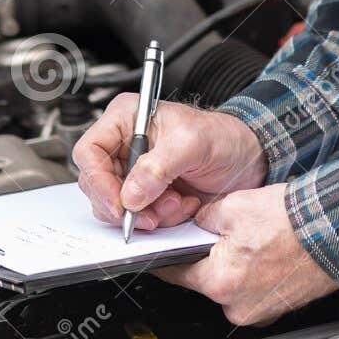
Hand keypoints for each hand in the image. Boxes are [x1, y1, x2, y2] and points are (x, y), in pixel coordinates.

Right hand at [73, 96, 266, 231]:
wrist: (248, 158)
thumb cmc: (224, 136)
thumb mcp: (193, 143)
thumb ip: (160, 167)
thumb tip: (130, 194)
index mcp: (127, 119)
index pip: (89, 152)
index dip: (98, 181)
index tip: (119, 205)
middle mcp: (125, 145)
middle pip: (97, 185)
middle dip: (125, 205)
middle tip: (153, 213)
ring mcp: (135, 173)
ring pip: (116, 207)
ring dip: (148, 214)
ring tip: (178, 203)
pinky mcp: (148, 195)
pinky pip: (138, 218)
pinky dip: (161, 220)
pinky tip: (183, 206)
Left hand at [158, 184, 338, 325]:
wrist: (336, 231)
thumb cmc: (293, 222)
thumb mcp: (234, 206)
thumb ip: (203, 218)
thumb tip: (193, 223)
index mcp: (219, 281)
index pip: (175, 272)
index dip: (168, 255)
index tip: (162, 250)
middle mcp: (236, 306)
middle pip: (205, 280)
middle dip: (209, 257)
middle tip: (226, 234)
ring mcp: (259, 312)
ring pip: (231, 287)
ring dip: (235, 267)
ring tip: (254, 242)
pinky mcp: (277, 310)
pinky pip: (254, 293)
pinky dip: (256, 276)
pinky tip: (268, 254)